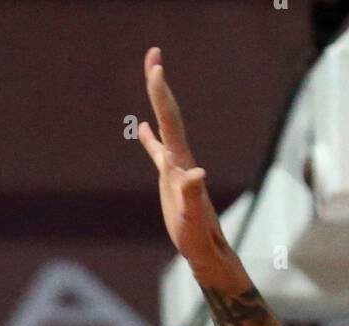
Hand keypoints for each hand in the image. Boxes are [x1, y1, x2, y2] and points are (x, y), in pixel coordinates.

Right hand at [138, 47, 226, 275]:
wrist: (206, 249)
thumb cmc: (198, 237)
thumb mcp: (192, 218)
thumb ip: (192, 195)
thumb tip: (195, 173)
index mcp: (181, 163)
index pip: (170, 121)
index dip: (161, 94)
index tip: (156, 67)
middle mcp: (180, 160)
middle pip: (168, 115)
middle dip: (159, 85)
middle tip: (153, 53)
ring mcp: (175, 168)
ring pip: (164, 127)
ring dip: (157, 101)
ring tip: (152, 74)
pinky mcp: (170, 180)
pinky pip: (157, 151)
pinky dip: (149, 138)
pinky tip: (142, 128)